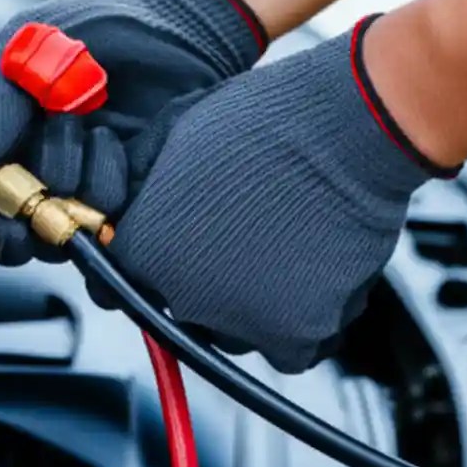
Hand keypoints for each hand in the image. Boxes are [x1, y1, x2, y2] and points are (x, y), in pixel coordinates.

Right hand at [0, 0, 265, 265]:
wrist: (169, 26)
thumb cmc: (87, 30)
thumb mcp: (25, 46)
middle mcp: (23, 178)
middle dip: (13, 211)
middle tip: (34, 178)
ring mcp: (69, 197)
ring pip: (47, 233)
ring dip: (63, 181)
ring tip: (81, 128)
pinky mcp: (114, 206)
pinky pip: (99, 223)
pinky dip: (103, 184)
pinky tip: (113, 144)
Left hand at [110, 18, 455, 371]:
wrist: (343, 129)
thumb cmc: (262, 118)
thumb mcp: (170, 131)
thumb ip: (136, 181)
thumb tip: (123, 203)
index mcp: (144, 249)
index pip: (125, 281)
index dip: (155, 259)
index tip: (180, 245)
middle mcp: (185, 295)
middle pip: (183, 311)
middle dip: (204, 280)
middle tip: (239, 238)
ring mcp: (242, 321)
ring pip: (234, 333)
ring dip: (251, 304)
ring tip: (278, 246)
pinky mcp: (297, 335)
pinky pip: (289, 348)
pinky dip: (300, 321)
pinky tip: (307, 275)